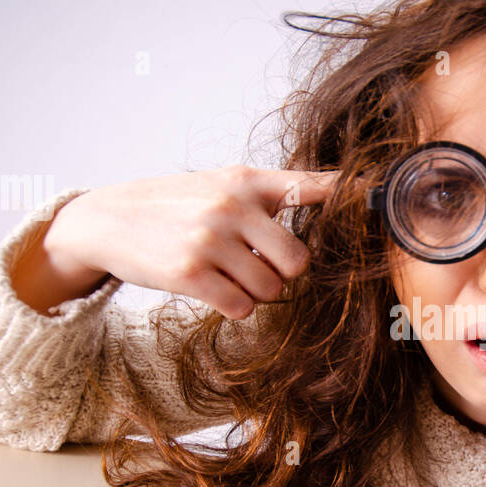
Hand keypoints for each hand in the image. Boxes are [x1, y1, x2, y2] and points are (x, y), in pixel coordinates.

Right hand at [43, 166, 337, 319]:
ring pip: (270, 288)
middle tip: (257, 265)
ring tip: (227, 273)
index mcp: (247, 180)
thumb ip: (274, 191)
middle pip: (298, 261)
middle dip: (283, 273)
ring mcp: (210, 240)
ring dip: (255, 291)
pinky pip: (241, 306)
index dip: (350, 193)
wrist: (108, 219)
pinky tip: (214, 289)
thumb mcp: (223, 183)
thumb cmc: (176, 204)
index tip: (377, 195)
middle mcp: (231, 206)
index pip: (312, 185)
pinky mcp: (189, 274)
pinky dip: (233, 305)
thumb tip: (336, 192)